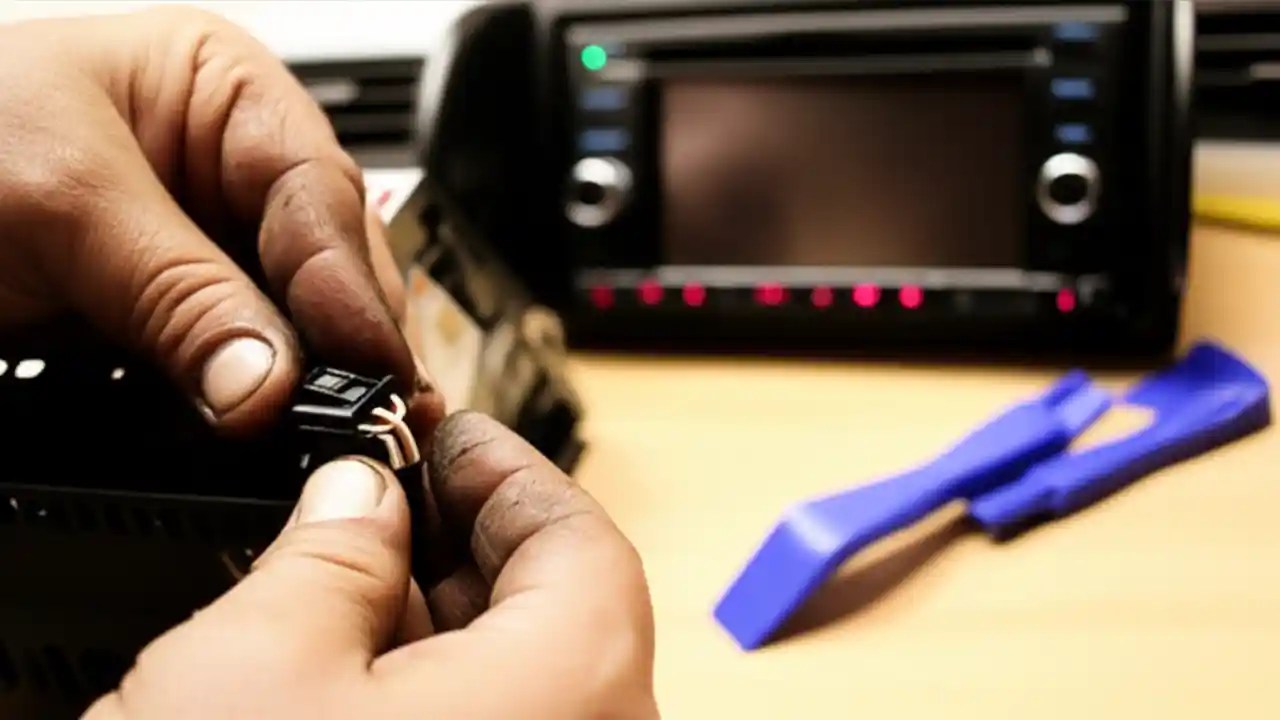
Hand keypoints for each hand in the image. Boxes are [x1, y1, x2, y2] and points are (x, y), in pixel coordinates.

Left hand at [0, 7, 442, 432]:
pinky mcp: (172, 308)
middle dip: (345, 338)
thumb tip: (270, 381)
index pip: (319, 190)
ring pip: (292, 316)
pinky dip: (255, 397)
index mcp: (223, 90)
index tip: (368, 363)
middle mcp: (226, 164)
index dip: (348, 283)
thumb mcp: (62, 202)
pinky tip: (276, 429)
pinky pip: (237, 355)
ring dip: (310, 377)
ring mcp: (204, 241)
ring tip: (339, 431)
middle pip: (323, 258)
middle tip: (370, 415)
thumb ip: (178, 292)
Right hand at [82, 411, 658, 718]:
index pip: (580, 536)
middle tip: (382, 495)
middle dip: (466, 541)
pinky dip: (441, 695)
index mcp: (574, 686)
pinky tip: (357, 671)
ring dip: (446, 619)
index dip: (506, 470)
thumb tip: (361, 494)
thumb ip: (329, 549)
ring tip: (352, 575)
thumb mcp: (259, 663)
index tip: (445, 436)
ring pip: (528, 680)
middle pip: (562, 607)